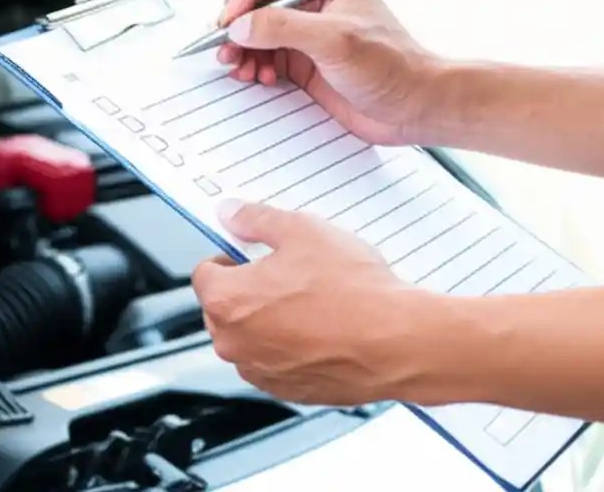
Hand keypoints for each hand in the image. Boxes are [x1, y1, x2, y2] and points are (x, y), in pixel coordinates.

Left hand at [192, 199, 450, 405]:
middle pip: (224, 307)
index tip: (252, 255)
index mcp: (226, 301)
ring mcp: (260, 372)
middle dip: (249, 290)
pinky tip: (324, 331)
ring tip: (313, 303)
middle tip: (290, 275)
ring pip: (251, 337)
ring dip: (270, 321)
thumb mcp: (302, 231)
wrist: (399, 341)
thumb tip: (232, 213)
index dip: (230, 258)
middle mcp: (234, 343)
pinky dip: (291, 348)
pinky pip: (277, 362)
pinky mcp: (288, 391)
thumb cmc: (354, 291)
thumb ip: (257, 219)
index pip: (204, 273)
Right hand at [218, 0, 442, 144]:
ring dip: (242, 49)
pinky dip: (253, 66)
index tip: (228, 23)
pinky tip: (260, 78)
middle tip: (225, 51)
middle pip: (257, 1)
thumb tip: (239, 26)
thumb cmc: (392, 67)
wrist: (413, 109)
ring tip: (240, 69)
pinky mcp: (304, 59)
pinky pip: (264, 55)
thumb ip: (283, 28)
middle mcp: (315, 0)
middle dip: (238, 27)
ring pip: (256, 30)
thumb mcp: (335, 41)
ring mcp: (307, 31)